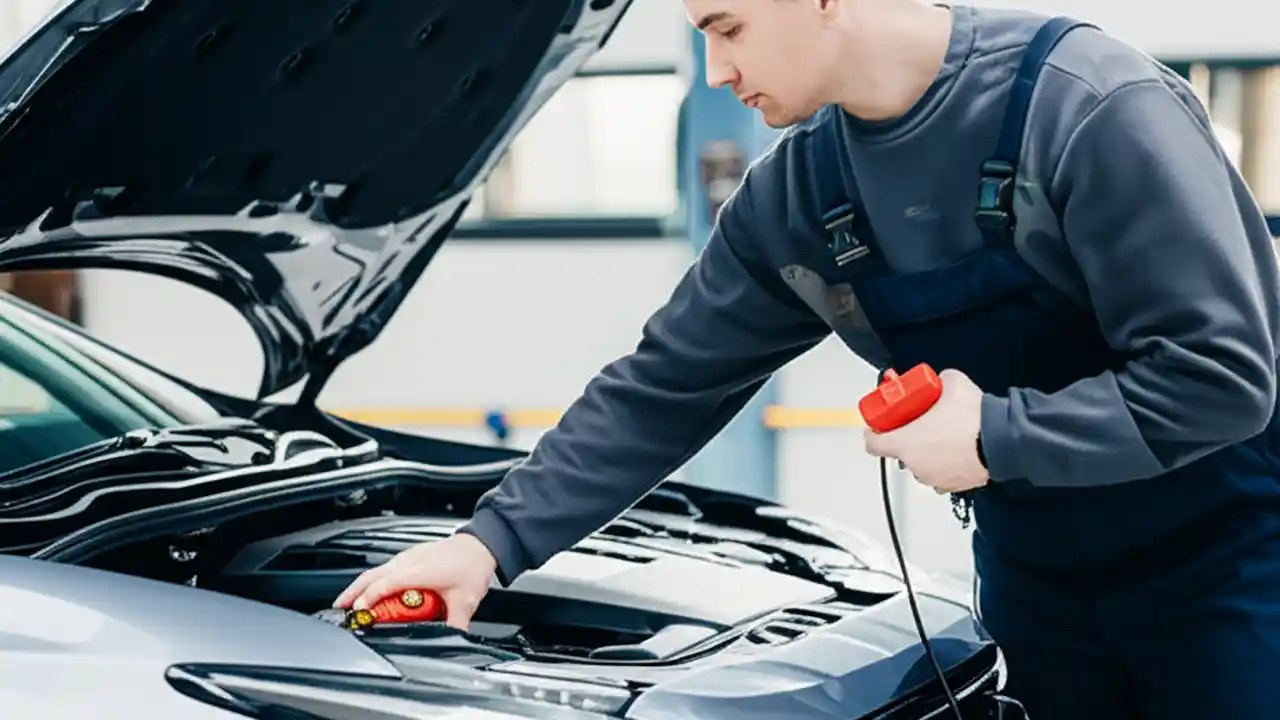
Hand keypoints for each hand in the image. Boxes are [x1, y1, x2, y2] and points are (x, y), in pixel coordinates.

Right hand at [332, 533, 497, 630]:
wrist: (481, 543)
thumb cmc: (471, 564)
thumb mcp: (465, 600)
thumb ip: (456, 623)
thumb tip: (452, 638)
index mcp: (416, 572)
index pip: (383, 585)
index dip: (368, 599)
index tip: (357, 612)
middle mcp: (407, 562)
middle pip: (370, 576)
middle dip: (352, 592)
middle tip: (339, 609)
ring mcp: (408, 557)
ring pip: (375, 571)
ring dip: (360, 586)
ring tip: (348, 602)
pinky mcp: (411, 556)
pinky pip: (384, 568)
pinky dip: (372, 580)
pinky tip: (372, 590)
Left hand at [863, 368, 988, 494]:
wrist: (1002, 442)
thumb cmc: (973, 419)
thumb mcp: (952, 383)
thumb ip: (939, 381)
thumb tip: (940, 380)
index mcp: (905, 442)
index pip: (873, 444)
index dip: (875, 433)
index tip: (880, 426)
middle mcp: (915, 465)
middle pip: (900, 452)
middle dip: (906, 439)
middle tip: (919, 424)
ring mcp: (933, 478)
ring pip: (921, 464)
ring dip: (926, 452)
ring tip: (943, 436)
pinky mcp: (953, 486)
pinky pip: (941, 474)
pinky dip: (944, 464)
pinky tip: (957, 450)